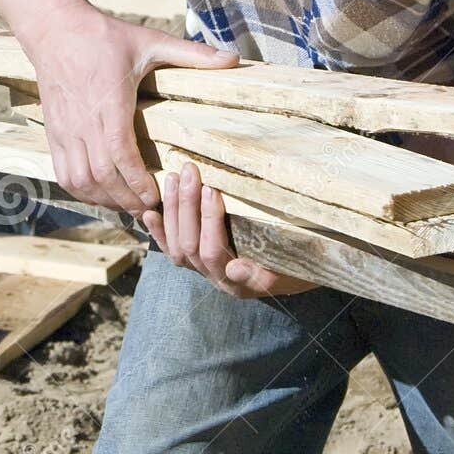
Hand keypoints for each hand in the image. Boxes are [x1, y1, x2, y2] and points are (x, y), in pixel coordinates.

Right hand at [18, 0, 238, 215]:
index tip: (156, 195)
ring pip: (81, 180)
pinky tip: (100, 193)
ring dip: (104, 198)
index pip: (121, 154)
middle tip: (149, 209)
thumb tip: (233, 57)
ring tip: (128, 204)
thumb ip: (191, 53)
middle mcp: (85, 121)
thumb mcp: (150, 41)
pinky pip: (63, 173)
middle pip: (102, 176)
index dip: (138, 181)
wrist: (56, 29)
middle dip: (127, 198)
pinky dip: (82, 190)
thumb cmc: (104, 36)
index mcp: (111, 102)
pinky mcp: (53, 132)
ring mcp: (66, 129)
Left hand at [142, 159, 317, 299]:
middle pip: (189, 244)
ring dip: (173, 210)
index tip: (211, 189)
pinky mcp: (197, 262)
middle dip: (187, 205)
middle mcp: (216, 279)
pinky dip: (160, 231)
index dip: (208, 220)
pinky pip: (172, 250)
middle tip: (191, 171)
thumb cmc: (301, 267)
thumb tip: (234, 268)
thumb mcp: (290, 271)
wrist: (303, 273)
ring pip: (177, 245)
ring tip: (175, 177)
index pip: (211, 251)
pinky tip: (150, 212)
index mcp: (237, 282)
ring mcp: (204, 271)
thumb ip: (263, 275)